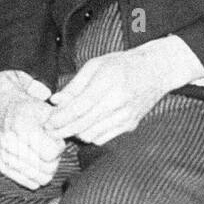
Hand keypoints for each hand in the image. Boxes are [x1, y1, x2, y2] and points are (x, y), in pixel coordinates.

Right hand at [0, 70, 64, 189]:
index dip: (58, 147)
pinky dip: (32, 178)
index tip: (56, 139)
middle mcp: (10, 140)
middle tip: (50, 149)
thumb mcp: (47, 109)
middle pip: (45, 168)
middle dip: (53, 161)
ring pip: (35, 177)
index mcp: (23, 126)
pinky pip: (23, 180)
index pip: (50, 154)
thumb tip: (66, 141)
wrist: (1, 107)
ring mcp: (3, 152)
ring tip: (43, 157)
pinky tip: (37, 170)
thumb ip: (61, 124)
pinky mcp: (0, 162)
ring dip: (44, 170)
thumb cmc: (29, 110)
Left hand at [48, 48, 173, 144]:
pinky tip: (83, 128)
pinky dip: (90, 136)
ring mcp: (126, 116)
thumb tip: (55, 101)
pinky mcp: (130, 126)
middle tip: (49, 131)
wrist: (156, 71)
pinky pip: (104, 138)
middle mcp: (118, 102)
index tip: (47, 123)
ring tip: (65, 127)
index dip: (60, 118)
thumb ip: (74, 86)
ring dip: (76, 133)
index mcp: (108, 83)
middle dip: (63, 130)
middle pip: (84, 124)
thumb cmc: (121, 65)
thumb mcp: (95, 66)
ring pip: (92, 135)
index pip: (79, 107)